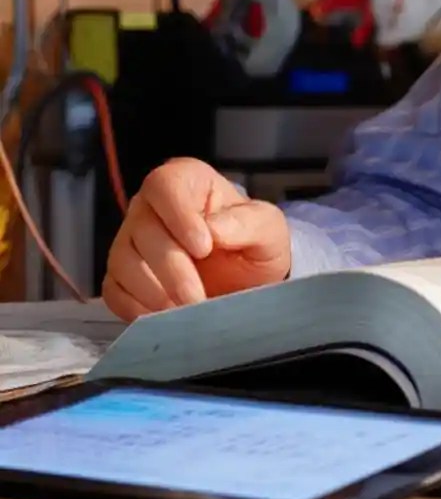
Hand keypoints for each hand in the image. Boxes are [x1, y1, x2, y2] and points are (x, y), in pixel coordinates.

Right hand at [102, 158, 291, 321]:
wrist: (247, 277)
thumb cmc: (254, 242)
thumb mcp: (267, 229)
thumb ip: (248, 223)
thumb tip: (214, 229)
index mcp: (187, 181)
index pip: (165, 186)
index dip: (178, 216)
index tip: (203, 248)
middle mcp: (151, 206)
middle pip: (143, 230)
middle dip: (171, 269)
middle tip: (196, 297)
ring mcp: (131, 240)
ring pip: (123, 261)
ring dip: (152, 292)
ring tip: (184, 311)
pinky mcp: (123, 275)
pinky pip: (114, 290)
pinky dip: (134, 307)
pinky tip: (163, 318)